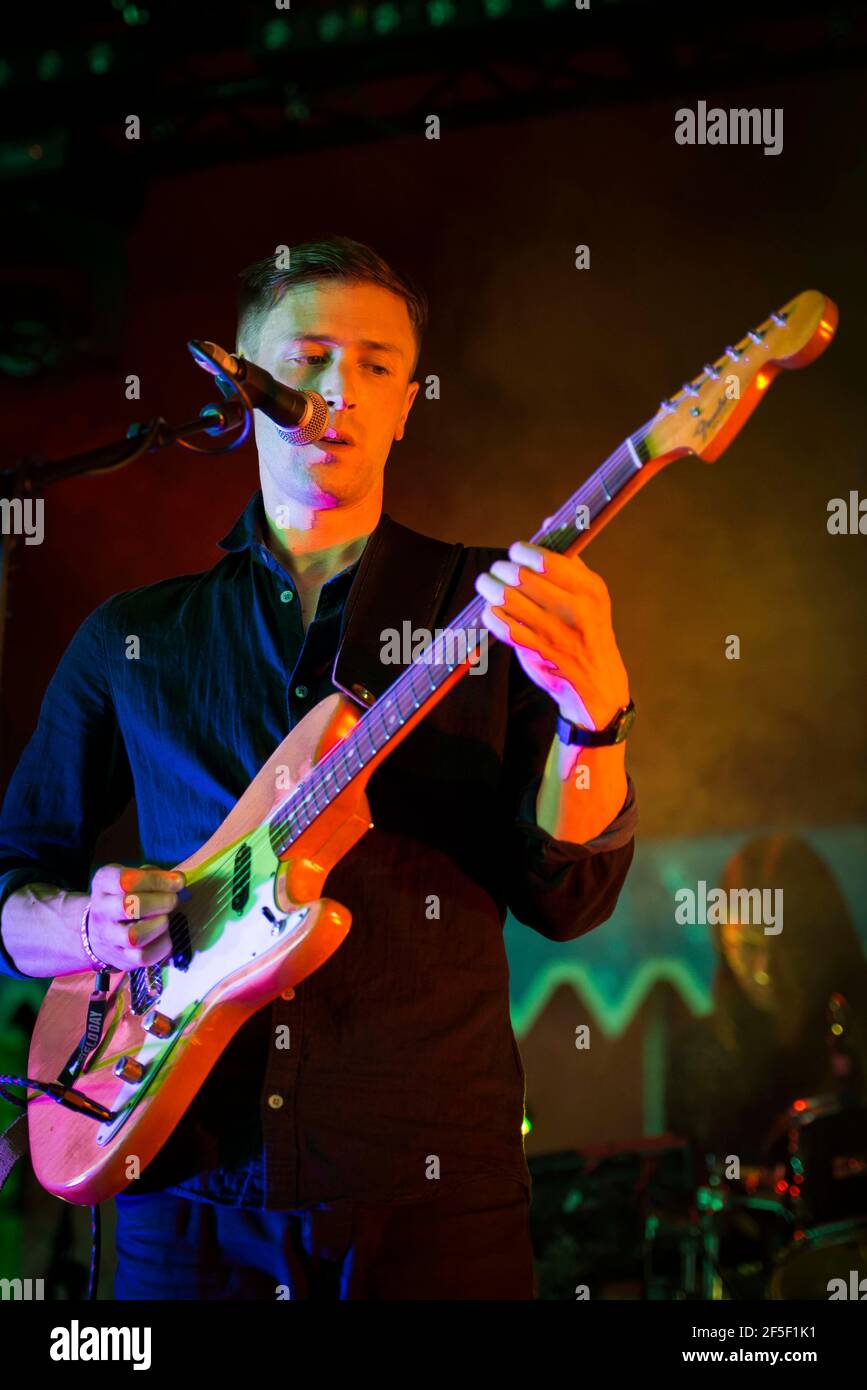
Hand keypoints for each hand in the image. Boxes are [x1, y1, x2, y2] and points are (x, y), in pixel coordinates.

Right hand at [85, 863, 185, 970]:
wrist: (99, 932)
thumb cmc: (124, 897)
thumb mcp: (133, 878)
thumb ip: (155, 876)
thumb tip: (178, 880)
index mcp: (103, 884)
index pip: (125, 880)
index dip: (157, 880)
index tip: (177, 882)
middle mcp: (102, 910)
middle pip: (127, 906)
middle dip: (159, 902)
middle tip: (173, 900)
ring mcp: (109, 937)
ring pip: (134, 936)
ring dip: (159, 925)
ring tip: (164, 918)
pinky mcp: (121, 959)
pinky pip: (145, 956)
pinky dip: (162, 945)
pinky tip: (163, 935)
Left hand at [474, 540, 629, 728]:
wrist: (596, 681)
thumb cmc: (589, 630)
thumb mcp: (591, 594)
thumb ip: (568, 560)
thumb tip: (549, 524)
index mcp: (590, 590)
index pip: (548, 560)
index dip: (523, 551)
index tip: (515, 552)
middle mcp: (574, 610)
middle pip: (522, 577)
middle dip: (501, 569)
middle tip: (496, 570)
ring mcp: (554, 633)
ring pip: (508, 600)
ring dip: (490, 589)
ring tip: (487, 585)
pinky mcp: (536, 652)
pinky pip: (503, 627)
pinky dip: (490, 615)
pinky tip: (490, 610)